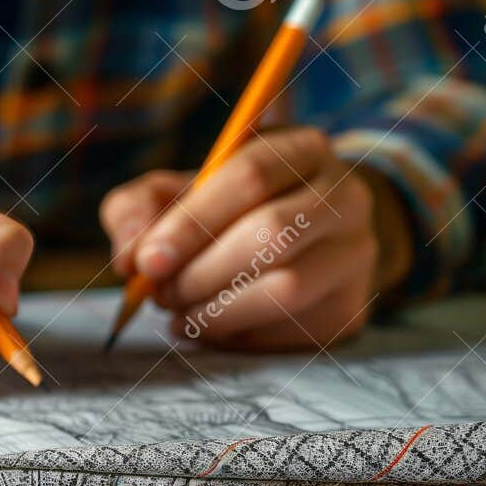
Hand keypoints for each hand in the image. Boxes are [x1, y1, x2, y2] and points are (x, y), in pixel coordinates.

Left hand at [101, 127, 413, 349]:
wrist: (304, 244)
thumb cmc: (225, 213)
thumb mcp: (178, 193)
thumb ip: (138, 209)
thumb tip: (129, 255)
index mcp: (302, 149)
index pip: (249, 175)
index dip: (192, 223)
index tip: (148, 261)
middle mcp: (346, 197)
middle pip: (271, 233)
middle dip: (199, 272)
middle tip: (160, 294)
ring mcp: (356, 255)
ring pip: (286, 289)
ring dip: (216, 311)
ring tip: (179, 316)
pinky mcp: (350, 310)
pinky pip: (290, 331)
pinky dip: (237, 335)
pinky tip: (210, 328)